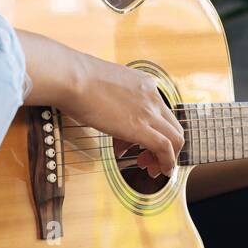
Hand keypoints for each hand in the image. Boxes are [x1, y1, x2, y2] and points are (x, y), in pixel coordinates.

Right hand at [59, 54, 183, 177]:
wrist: (71, 77)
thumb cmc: (76, 79)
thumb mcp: (105, 86)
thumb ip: (112, 101)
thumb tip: (110, 120)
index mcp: (144, 84)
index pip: (160, 113)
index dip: (154, 132)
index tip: (137, 144)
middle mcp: (152, 96)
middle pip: (174, 127)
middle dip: (167, 148)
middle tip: (148, 160)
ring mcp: (148, 111)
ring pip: (175, 139)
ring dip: (167, 158)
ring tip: (150, 168)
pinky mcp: (140, 126)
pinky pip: (165, 147)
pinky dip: (168, 162)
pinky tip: (162, 171)